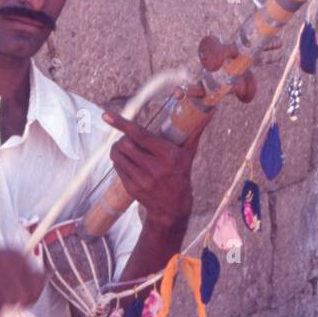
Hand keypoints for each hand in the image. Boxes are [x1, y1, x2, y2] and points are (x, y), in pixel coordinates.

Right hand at [0, 245, 45, 316]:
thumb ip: (16, 275)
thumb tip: (32, 296)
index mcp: (16, 255)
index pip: (40, 279)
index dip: (35, 294)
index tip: (26, 302)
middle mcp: (9, 259)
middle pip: (29, 293)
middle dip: (20, 304)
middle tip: (8, 306)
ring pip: (12, 299)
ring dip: (4, 308)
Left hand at [102, 93, 206, 229]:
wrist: (172, 207)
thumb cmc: (181, 173)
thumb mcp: (189, 153)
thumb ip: (195, 130)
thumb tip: (210, 110)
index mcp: (169, 156)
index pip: (141, 135)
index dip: (123, 124)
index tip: (107, 115)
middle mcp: (155, 168)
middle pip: (126, 144)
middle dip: (123, 137)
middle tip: (128, 137)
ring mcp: (142, 180)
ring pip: (118, 155)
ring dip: (118, 148)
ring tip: (125, 147)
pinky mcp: (132, 188)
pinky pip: (118, 167)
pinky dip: (119, 160)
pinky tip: (127, 160)